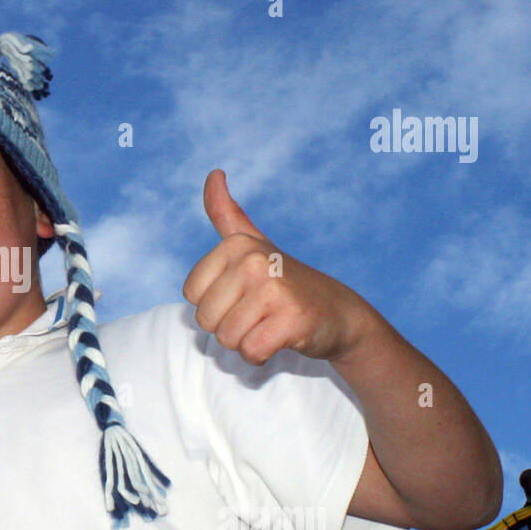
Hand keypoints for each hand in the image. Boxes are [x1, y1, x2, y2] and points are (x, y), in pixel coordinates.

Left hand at [182, 169, 370, 366]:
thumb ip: (227, 213)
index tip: (242, 294)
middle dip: (229, 326)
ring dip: (246, 341)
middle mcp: (253, 260)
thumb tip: (213, 174)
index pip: (192, 295)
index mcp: (236, 244)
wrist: (339, 313)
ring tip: (270, 324)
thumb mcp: (254, 244)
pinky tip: (281, 338)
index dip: (213, 305)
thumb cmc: (285, 282)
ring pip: (227, 338)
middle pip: (206, 319)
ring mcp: (274, 288)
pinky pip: (251, 351)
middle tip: (259, 314)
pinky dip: (262, 355)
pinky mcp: (291, 318)